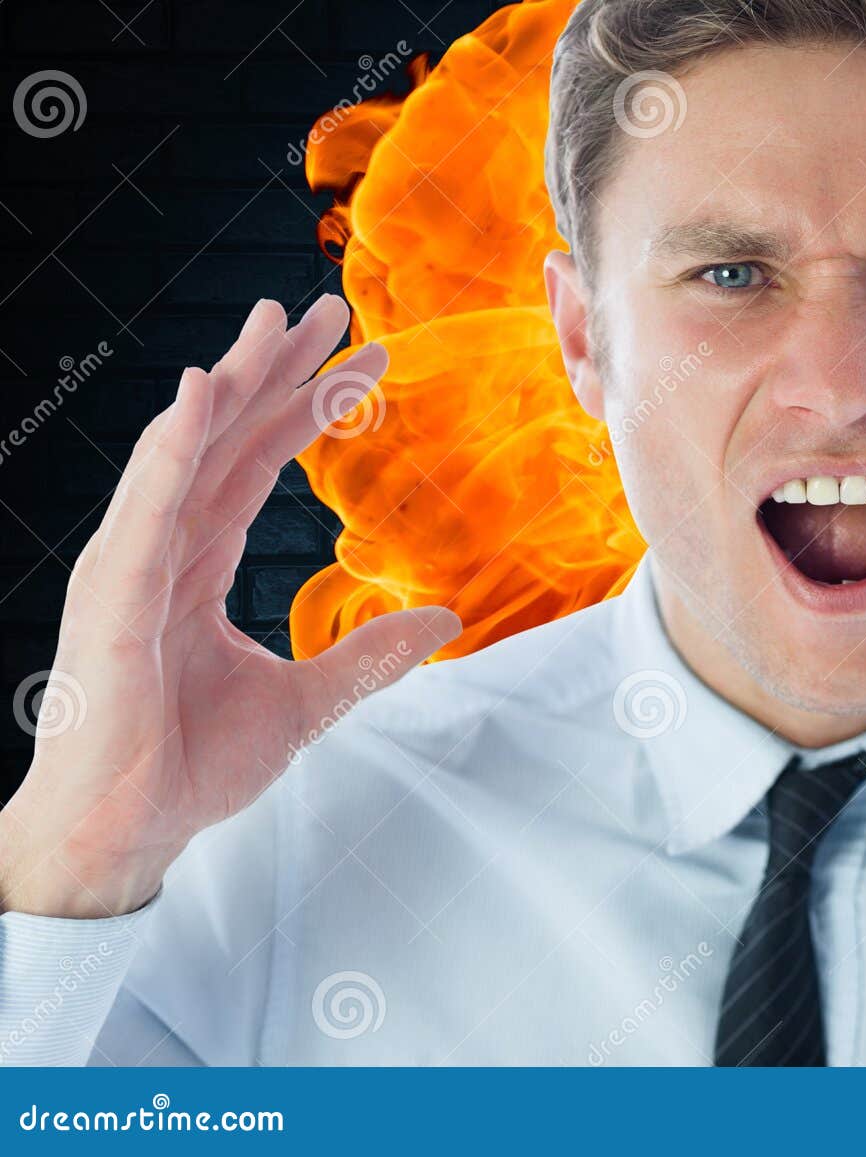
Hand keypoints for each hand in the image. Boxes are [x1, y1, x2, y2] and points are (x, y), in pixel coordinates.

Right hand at [0, 297, 460, 919]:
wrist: (127, 833)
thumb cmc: (188, 766)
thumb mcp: (306, 702)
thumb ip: (366, 654)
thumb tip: (441, 618)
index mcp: (197, 562)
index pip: (257, 463)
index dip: (309, 408)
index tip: (365, 360)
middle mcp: (162, 548)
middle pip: (226, 436)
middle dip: (278, 369)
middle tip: (330, 307)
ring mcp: (131, 566)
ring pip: (187, 451)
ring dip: (233, 383)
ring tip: (277, 323)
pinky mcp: (114, 597)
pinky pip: (148, 509)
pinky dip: (174, 449)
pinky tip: (204, 395)